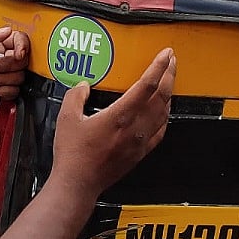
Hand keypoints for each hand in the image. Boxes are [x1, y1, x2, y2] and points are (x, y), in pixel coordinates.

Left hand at [0, 26, 29, 119]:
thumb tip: (5, 30)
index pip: (17, 40)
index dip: (21, 45)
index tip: (17, 53)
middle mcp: (1, 60)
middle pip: (21, 60)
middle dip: (5, 65)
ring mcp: (3, 76)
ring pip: (19, 76)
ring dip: (0, 79)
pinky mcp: (4, 91)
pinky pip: (14, 91)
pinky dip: (1, 90)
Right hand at [51, 49, 175, 199]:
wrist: (78, 183)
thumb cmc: (73, 154)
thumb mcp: (66, 118)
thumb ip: (76, 97)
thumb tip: (83, 87)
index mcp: (120, 115)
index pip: (147, 85)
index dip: (159, 67)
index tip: (166, 54)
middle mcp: (135, 128)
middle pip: (161, 96)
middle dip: (169, 75)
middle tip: (171, 62)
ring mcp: (140, 141)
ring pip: (164, 112)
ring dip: (169, 94)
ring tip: (167, 82)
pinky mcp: (140, 153)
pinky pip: (160, 131)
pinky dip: (165, 117)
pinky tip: (163, 112)